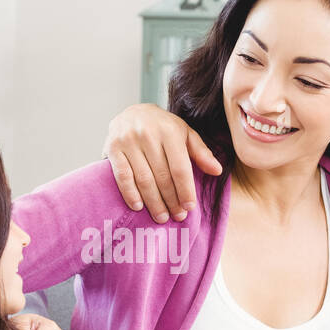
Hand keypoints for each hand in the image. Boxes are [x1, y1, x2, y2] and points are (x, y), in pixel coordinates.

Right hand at [103, 103, 221, 222]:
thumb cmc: (162, 127)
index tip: (189, 207)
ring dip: (153, 202)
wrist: (132, 112)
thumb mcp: (185, 133)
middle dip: (171, 200)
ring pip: (143, 179)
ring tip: (161, 217)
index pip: (180, 167)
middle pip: (162, 176)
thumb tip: (217, 170)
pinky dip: (130, 193)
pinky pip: (122, 176)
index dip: (185, 190)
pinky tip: (139, 206)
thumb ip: (201, 152)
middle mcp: (148, 134)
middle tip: (176, 216)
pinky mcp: (112, 148)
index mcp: (169, 131)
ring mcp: (128, 141)